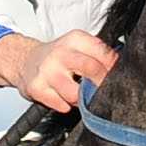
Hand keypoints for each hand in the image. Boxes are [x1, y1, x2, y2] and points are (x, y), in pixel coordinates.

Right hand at [0, 29, 116, 113]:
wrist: (24, 60)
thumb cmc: (57, 57)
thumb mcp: (77, 46)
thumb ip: (98, 54)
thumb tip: (121, 68)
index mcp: (75, 39)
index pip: (104, 53)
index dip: (113, 68)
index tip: (115, 76)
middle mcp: (61, 53)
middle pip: (92, 70)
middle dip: (101, 84)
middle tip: (101, 90)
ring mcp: (48, 71)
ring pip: (76, 94)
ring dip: (81, 100)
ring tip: (79, 96)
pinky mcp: (37, 88)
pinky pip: (61, 105)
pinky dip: (65, 105)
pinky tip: (63, 98)